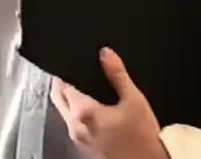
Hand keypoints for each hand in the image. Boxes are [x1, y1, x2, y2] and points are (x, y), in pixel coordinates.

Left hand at [49, 48, 168, 158]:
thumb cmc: (143, 137)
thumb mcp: (134, 100)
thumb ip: (117, 74)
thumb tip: (105, 53)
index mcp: (83, 112)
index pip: (63, 85)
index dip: (65, 73)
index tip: (71, 64)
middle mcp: (75, 126)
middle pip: (57, 98)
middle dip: (61, 84)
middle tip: (72, 74)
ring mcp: (77, 139)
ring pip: (63, 113)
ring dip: (67, 100)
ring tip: (82, 89)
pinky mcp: (84, 148)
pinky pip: (72, 125)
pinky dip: (75, 115)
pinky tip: (91, 111)